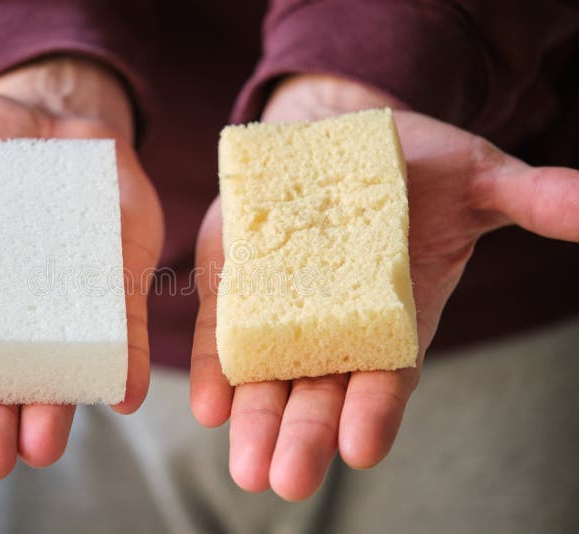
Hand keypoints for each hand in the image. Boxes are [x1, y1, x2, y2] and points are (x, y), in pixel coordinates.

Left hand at [190, 74, 578, 499]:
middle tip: (285, 479)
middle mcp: (335, 328)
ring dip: (255, 421)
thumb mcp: (476, 178)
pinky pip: (221, 333)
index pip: (385, 377)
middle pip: (321, 392)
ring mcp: (279, 310)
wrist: (335, 135)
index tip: (363, 446)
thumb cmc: (414, 166)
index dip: (375, 410)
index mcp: (394, 319)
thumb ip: (529, 198)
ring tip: (246, 466)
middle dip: (305, 434)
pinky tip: (209, 403)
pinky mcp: (233, 284)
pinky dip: (214, 368)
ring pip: (267, 377)